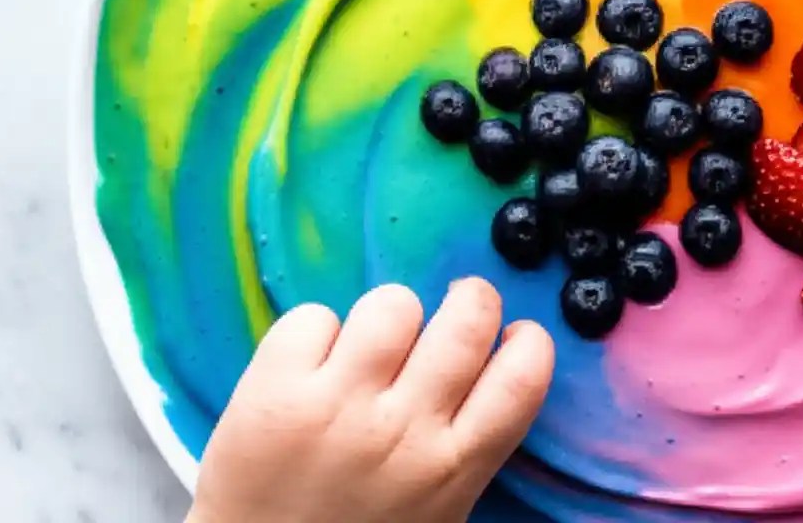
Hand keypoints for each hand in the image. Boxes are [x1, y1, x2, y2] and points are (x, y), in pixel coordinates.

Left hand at [186, 278, 554, 522]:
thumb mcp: (440, 506)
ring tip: (372, 344)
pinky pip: (314, 317)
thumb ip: (467, 442)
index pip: (523, 376)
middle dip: (469, 300)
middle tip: (451, 314)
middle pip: (468, 318)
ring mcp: (336, 406)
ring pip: (393, 304)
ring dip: (390, 315)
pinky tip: (312, 363)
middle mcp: (403, 430)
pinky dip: (316, 331)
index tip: (511, 339)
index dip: (527, 341)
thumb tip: (491, 360)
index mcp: (454, 466)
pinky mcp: (274, 391)